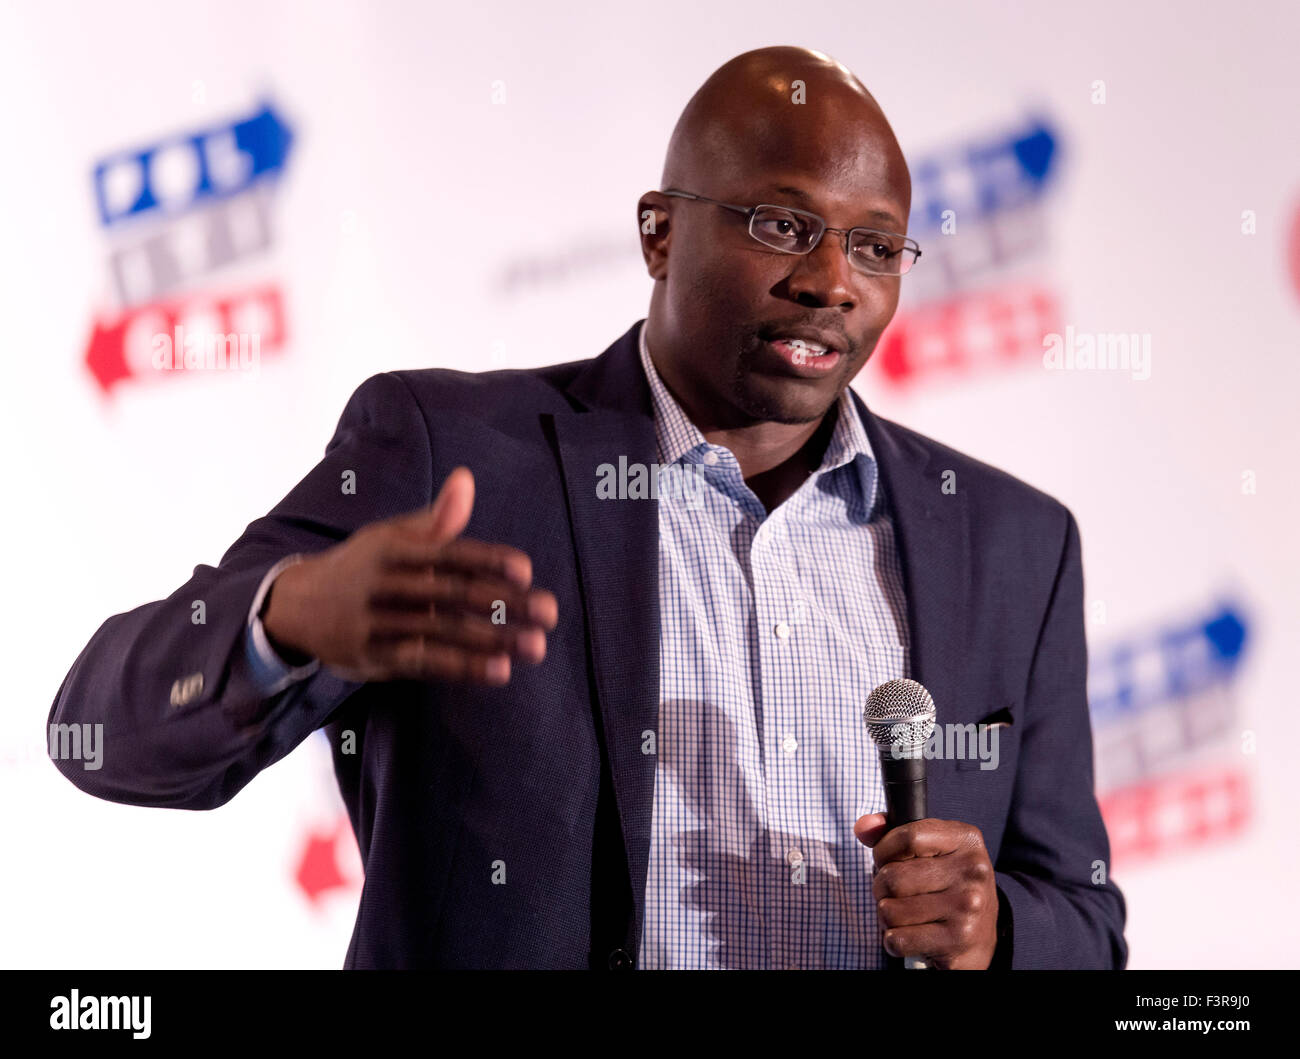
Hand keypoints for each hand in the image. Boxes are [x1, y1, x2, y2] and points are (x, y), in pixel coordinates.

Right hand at [262, 466, 557, 684]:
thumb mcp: (390, 536)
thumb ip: (436, 519)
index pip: (449, 553)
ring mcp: (379, 622)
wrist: (296, 607)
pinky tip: (500, 671)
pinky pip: (423, 662)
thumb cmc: (363, 567)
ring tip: (536, 646)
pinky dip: (462, 667)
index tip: (526, 570)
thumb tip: (466, 480)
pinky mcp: (375, 657)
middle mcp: (387, 584)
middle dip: (505, 603)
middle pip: (453, 593)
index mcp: (396, 549)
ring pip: (443, 631)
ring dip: (494, 640)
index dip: (488, 560)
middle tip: (550, 612)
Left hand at [854, 814, 998, 968]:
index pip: (907, 837)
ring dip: (887, 916)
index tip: (886, 860)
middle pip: (893, 877)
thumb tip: (863, 827)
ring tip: (904, 914)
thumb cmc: (947, 886)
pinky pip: (897, 939)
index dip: (883, 850)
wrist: (982, 938)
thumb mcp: (931, 851)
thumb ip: (892, 834)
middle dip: (881, 887)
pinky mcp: (956, 941)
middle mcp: (972, 872)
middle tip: (895, 893)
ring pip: (890, 910)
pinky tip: (911, 935)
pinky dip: (894, 941)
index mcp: (966, 840)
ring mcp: (966, 908)